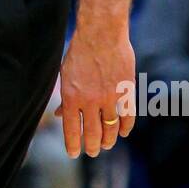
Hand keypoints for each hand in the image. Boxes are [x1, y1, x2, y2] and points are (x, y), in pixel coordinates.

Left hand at [56, 26, 135, 157]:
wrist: (101, 33)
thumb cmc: (80, 52)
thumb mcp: (65, 75)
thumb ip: (65, 97)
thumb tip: (60, 115)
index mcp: (71, 97)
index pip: (72, 130)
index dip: (73, 146)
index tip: (74, 154)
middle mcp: (90, 101)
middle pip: (93, 134)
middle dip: (93, 147)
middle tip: (94, 152)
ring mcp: (110, 97)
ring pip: (111, 129)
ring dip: (109, 140)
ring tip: (107, 144)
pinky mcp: (126, 92)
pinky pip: (128, 117)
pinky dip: (126, 127)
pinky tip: (123, 132)